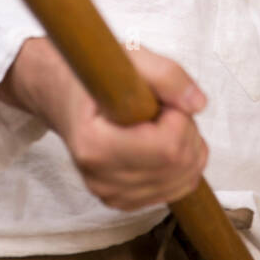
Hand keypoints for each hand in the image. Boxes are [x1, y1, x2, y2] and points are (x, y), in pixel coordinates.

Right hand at [0, 37, 209, 211]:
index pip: (167, 146)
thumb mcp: (129, 58)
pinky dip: (181, 165)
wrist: (62, 97)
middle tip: (165, 107)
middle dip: (187, 131)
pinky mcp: (122, 202)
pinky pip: (175, 191)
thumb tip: (197, 104)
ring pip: (182, 181)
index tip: (164, 98)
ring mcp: (111, 195)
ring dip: (187, 147)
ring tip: (161, 123)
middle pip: (177, 166)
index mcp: (94, 144)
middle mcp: (100, 178)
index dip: (180, 117)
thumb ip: (166, 74)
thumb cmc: (93, 76)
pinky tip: (162, 143)